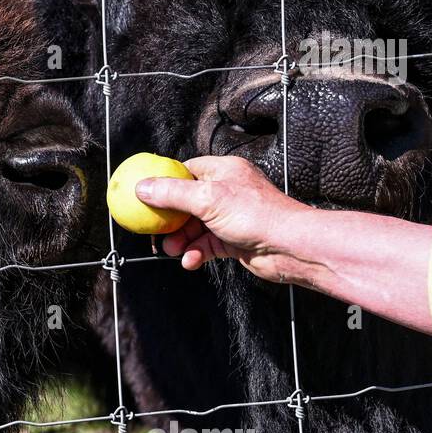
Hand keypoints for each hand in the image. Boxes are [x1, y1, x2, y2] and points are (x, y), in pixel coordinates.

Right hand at [134, 155, 311, 281]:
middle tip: (154, 231)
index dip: (165, 183)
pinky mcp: (234, 239)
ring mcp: (231, 216)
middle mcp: (227, 191)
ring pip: (195, 227)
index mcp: (223, 171)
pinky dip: (196, 253)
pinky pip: (207, 245)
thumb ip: (172, 194)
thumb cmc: (256, 215)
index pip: (186, 171)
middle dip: (169, 219)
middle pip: (186, 202)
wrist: (290, 247)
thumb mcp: (207, 199)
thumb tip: (142, 187)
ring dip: (181, 240)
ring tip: (171, 250)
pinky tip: (190, 261)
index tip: (145, 196)